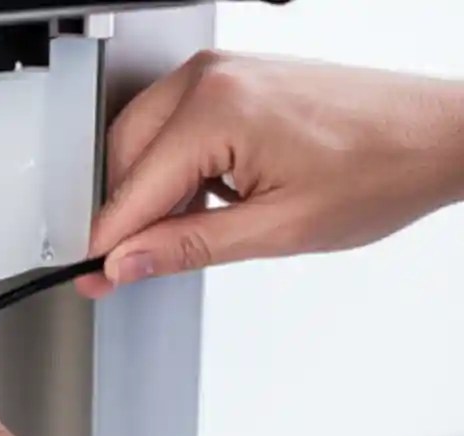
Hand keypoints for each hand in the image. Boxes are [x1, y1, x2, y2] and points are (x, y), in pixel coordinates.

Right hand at [77, 51, 463, 297]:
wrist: (439, 134)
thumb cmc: (382, 168)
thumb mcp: (278, 229)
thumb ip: (188, 247)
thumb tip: (127, 262)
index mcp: (216, 110)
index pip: (132, 190)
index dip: (108, 243)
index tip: (94, 276)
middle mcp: (210, 78)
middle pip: (123, 158)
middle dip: (128, 215)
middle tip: (138, 264)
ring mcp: (219, 72)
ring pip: (142, 141)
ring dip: (153, 191)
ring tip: (199, 226)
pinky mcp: (231, 77)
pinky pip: (172, 125)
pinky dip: (177, 166)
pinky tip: (211, 196)